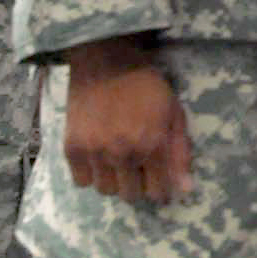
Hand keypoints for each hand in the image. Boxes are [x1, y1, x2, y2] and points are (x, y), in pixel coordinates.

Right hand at [63, 36, 191, 204]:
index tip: (157, 180)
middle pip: (130, 195)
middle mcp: (123, 154)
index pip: (157, 192)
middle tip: (136, 166)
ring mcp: (95, 153)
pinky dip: (90, 174)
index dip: (160, 189)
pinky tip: (97, 158)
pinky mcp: (72, 149)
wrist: (105, 62)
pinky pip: (82, 181)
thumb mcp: (173, 113)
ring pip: (105, 191)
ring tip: (115, 161)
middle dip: (137, 184)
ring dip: (113, 180)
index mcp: (152, 144)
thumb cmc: (145, 86)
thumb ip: (180, 152)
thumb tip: (184, 189)